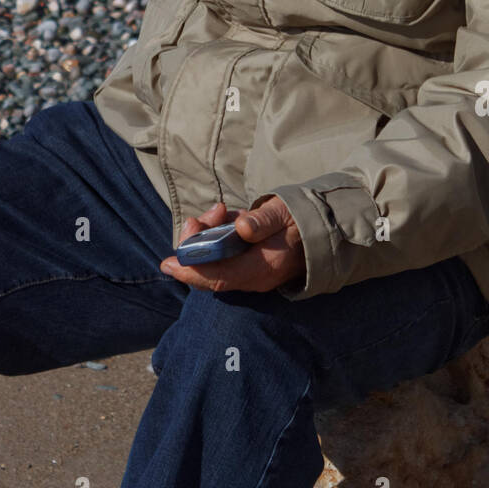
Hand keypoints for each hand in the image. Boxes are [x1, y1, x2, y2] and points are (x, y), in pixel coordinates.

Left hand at [160, 195, 305, 292]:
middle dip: (195, 243)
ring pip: (213, 259)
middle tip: (197, 219)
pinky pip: (221, 253)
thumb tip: (242, 227)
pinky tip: (225, 215)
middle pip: (210, 270)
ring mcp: (248, 272)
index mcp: (262, 268)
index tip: (168, 263)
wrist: (320, 230)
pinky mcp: (246, 263)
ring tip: (220, 210)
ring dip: (206, 234)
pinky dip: (216, 233)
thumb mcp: (285, 213)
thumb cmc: (301, 221)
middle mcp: (252, 276)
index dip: (192, 272)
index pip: (220, 277)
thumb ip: (264, 220)